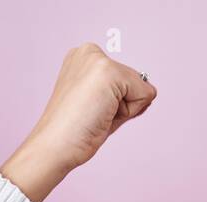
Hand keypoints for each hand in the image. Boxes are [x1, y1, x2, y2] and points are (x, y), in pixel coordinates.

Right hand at [0, 43, 156, 201]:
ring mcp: (97, 59)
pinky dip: (129, 112)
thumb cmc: (75, 131)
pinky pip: (145, 94)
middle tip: (95, 116)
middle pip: (135, 82)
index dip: (118, 103)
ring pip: (140, 88)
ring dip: (125, 110)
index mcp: (83, 58)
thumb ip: (125, 94)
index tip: (92, 112)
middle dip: (123, 105)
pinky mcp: (108, 71)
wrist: (56, 145)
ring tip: (97, 116)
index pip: (125, 80)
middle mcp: (89, 52)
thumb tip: (150, 90)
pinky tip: (102, 114)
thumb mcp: (103, 105)